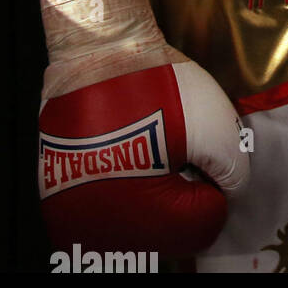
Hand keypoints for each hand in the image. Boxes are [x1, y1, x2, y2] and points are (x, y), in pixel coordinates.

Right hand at [37, 0, 248, 253]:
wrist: (102, 52)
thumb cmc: (162, 91)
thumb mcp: (222, 131)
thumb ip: (233, 176)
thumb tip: (225, 195)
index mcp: (142, 226)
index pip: (199, 229)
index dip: (211, 189)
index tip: (205, 159)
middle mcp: (98, 234)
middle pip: (163, 230)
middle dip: (180, 193)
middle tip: (180, 148)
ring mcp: (69, 215)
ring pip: (131, 219)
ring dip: (149, 190)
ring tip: (152, 143)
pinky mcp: (54, 192)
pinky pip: (99, 202)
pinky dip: (118, 181)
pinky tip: (126, 145)